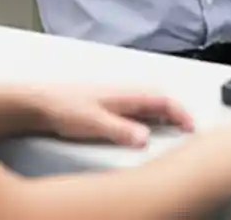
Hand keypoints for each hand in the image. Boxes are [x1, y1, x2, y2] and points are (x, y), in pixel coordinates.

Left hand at [38, 87, 194, 147]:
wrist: (39, 102)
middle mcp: (124, 91)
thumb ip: (122, 130)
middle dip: (176, 113)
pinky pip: (137, 106)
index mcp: (126, 94)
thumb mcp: (95, 123)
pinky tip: (141, 125)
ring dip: (163, 113)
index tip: (191, 127)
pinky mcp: (106, 102)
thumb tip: (145, 139)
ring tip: (170, 128)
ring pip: (148, 102)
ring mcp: (115, 95)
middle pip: (159, 99)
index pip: (163, 100)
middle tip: (186, 129)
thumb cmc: (64, 107)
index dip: (181, 113)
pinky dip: (148, 115)